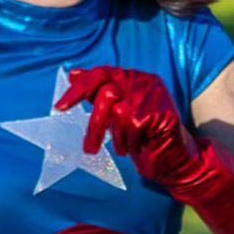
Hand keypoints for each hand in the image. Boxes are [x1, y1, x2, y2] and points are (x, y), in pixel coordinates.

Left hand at [56, 65, 197, 188]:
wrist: (174, 159)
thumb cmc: (143, 139)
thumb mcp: (117, 115)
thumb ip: (98, 94)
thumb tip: (73, 74)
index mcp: (132, 77)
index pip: (100, 74)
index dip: (79, 89)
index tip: (59, 107)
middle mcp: (143, 80)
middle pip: (105, 92)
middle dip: (94, 126)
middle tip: (89, 149)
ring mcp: (153, 94)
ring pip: (116, 111)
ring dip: (116, 138)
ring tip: (123, 149)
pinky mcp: (160, 111)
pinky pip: (131, 124)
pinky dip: (129, 141)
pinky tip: (137, 147)